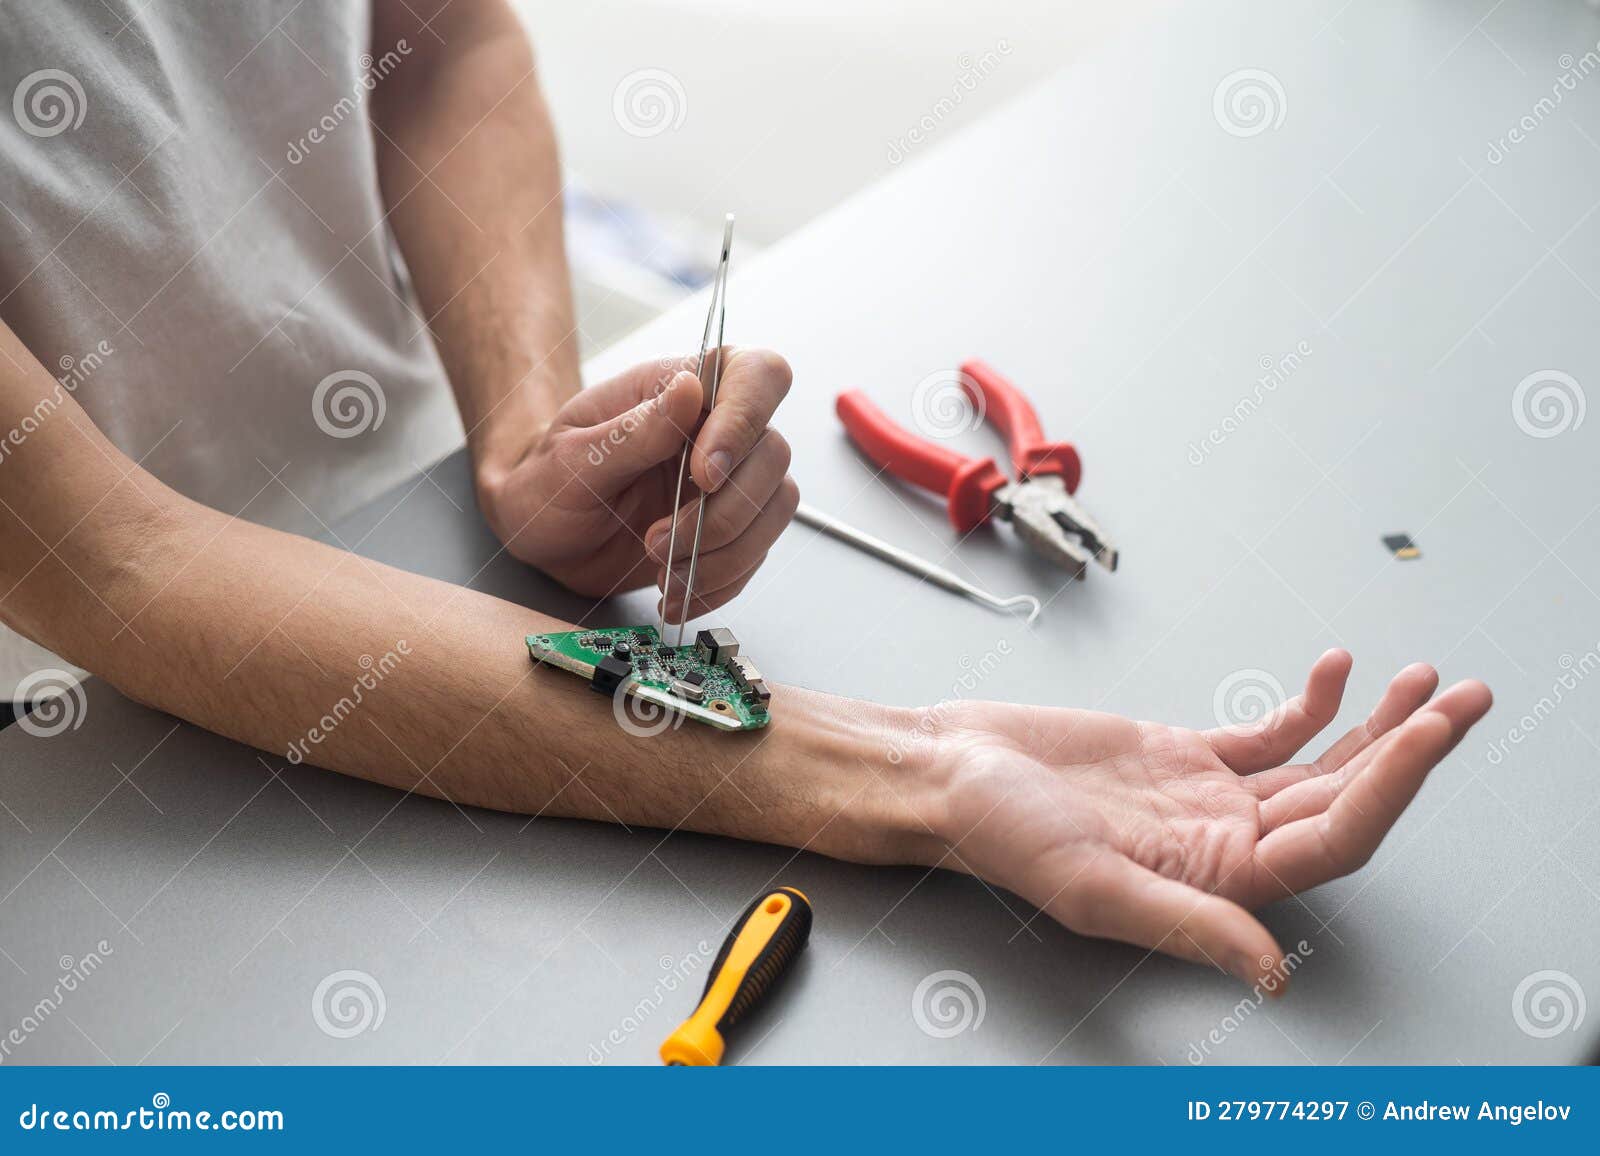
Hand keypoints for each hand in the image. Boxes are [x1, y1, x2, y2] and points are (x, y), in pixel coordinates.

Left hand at [476, 349, 797, 619]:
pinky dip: (721, 582)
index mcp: (681, 387)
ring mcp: (730, 481)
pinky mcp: (730, 529)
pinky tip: (676, 591)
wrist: (542, 535)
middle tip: (657, 541)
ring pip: (775, 508)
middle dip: (722, 511)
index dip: (745, 420)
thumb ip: (633, 431)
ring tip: (664, 573)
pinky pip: (756, 555)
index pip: (756, 375)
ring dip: (724, 553)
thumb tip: (688, 389)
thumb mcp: (573, 458)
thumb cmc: (548, 482)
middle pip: (773, 454)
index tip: (702, 474)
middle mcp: (717, 428)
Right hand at [915, 651, 1491, 986]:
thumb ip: (1188, 922)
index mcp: (1214, 881)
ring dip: (1376, 726)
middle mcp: (1225, 843)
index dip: (1389, 790)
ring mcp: (1209, 797)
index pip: (1331, 838)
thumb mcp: (1091, 885)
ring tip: (1427, 684)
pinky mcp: (1184, 755)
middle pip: (1344, 799)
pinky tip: (1337, 672)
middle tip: (1464, 701)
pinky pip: (1268, 733)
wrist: (948, 772)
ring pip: (1319, 764)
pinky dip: (1310, 704)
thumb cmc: (997, 834)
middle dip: (1411, 750)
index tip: (1427, 735)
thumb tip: (1272, 971)